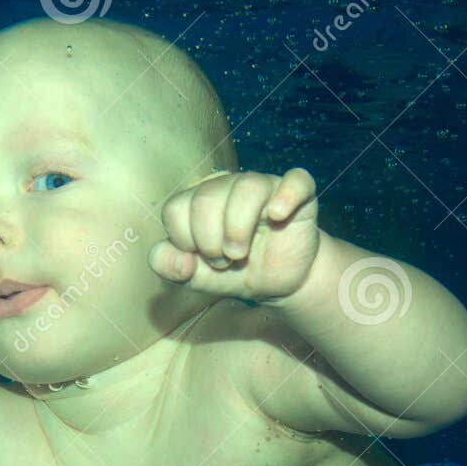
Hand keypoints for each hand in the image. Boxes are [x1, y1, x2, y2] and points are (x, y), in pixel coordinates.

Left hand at [149, 167, 320, 303]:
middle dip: (210, 241)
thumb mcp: (194, 276)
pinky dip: (287, 195)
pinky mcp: (298, 196)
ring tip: (240, 253)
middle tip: (224, 260)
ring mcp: (264, 187)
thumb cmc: (233, 271)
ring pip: (246, 187)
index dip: (184, 241)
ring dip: (237, 229)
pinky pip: (297, 181)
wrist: (277, 284)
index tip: (201, 258)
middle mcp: (228, 186)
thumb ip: (168, 266)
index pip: (175, 208)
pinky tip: (277, 215)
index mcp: (198, 199)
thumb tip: (179, 259)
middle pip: (206, 198)